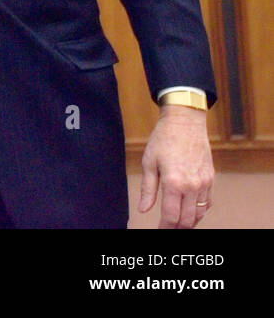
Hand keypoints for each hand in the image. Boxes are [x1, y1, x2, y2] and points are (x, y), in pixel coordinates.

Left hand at [139, 104, 213, 227]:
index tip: (158, 230)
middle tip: (166, 229)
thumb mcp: (149, 162)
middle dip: (176, 228)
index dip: (164, 228)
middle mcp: (192, 186)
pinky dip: (199, 212)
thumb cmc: (163, 140)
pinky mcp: (210, 179)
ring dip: (188, 222)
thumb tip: (144, 209)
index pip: (171, 216)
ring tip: (177, 224)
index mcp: (174, 182)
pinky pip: (207, 204)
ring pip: (199, 214)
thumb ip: (147, 189)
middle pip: (186, 220)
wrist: (185, 123)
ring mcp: (204, 184)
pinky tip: (190, 212)